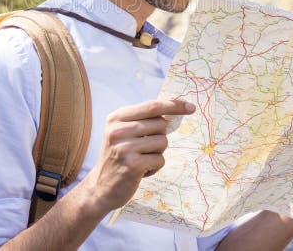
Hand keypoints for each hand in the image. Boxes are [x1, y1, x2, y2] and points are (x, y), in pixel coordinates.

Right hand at [80, 99, 194, 213]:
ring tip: (141, 159)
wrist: (100, 187)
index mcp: (116, 118)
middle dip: (160, 136)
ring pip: (163, 142)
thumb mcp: (123, 132)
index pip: (152, 106)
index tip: (191, 107)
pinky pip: (160, 159)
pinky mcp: (132, 165)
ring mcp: (124, 148)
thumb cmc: (119, 156)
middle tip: (144, 148)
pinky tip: (141, 171)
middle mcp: (118, 130)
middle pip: (160, 124)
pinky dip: (156, 166)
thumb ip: (144, 120)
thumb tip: (175, 109)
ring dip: (157, 153)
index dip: (173, 105)